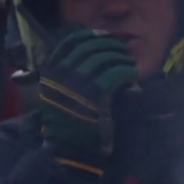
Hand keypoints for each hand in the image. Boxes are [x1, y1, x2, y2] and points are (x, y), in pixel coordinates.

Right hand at [37, 28, 137, 169]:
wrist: (71, 147)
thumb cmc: (67, 121)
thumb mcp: (56, 94)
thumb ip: (64, 73)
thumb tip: (85, 53)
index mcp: (51, 71)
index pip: (70, 42)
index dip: (90, 36)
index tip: (103, 36)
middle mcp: (63, 73)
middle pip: (90, 47)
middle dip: (108, 45)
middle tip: (120, 49)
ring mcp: (79, 82)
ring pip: (104, 58)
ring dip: (120, 57)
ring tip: (128, 62)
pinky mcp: (96, 93)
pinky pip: (115, 73)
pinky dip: (126, 71)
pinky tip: (131, 75)